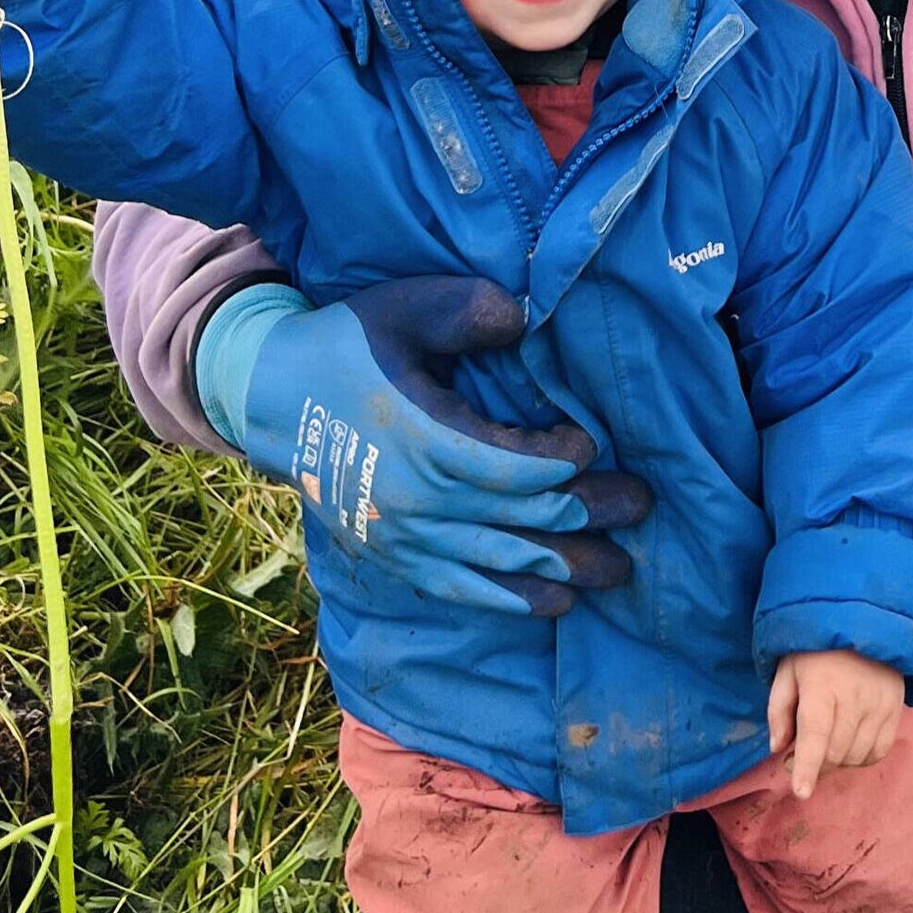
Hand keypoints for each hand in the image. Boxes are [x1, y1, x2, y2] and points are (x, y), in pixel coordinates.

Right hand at [202, 275, 654, 620]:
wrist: (267, 399)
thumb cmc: (345, 346)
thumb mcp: (404, 309)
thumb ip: (468, 312)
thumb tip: (527, 319)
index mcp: (429, 440)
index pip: (522, 468)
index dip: (568, 459)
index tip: (592, 440)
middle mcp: (421, 502)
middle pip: (526, 520)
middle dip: (592, 516)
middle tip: (645, 505)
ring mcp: (407, 538)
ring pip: (504, 566)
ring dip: (568, 570)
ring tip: (622, 570)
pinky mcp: (395, 557)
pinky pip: (463, 590)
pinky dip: (513, 601)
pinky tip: (555, 603)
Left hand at [766, 647, 903, 799]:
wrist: (863, 621)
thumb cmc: (817, 649)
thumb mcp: (787, 670)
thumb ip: (779, 710)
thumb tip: (779, 749)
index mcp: (822, 684)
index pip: (815, 733)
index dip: (807, 766)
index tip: (801, 793)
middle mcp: (855, 697)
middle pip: (835, 752)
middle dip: (814, 765)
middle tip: (797, 758)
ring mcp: (880, 704)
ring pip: (856, 756)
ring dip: (836, 762)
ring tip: (824, 746)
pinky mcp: (896, 709)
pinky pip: (879, 751)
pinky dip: (861, 758)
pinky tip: (848, 745)